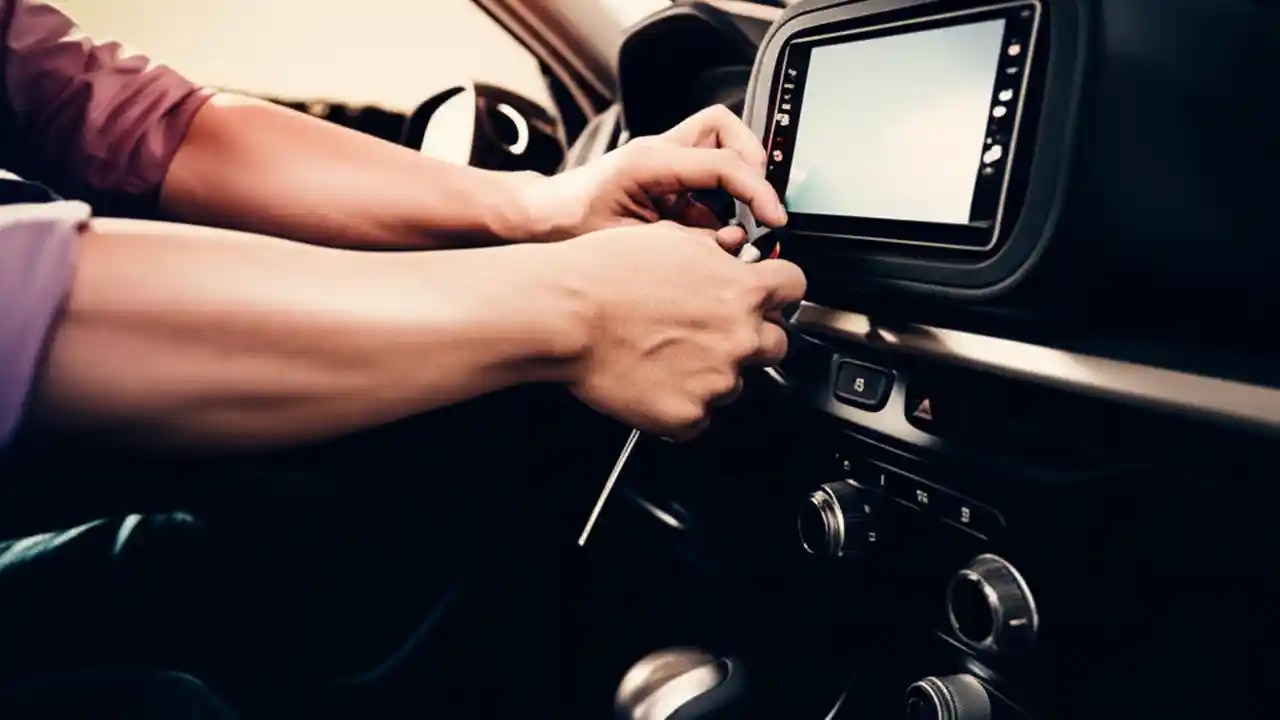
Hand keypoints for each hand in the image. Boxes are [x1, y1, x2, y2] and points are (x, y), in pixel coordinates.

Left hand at [517, 105, 786, 249]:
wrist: (539, 219)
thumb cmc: (568, 227)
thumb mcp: (629, 244)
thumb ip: (684, 244)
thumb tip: (731, 246)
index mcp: (650, 162)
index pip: (722, 162)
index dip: (757, 190)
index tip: (774, 217)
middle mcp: (659, 152)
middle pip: (726, 129)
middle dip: (753, 162)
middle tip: (762, 203)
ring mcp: (662, 163)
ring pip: (720, 149)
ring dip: (737, 184)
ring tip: (738, 225)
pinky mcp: (664, 181)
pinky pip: (705, 184)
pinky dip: (718, 208)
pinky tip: (710, 239)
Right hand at [550, 222, 805, 438]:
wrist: (566, 314)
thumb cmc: (605, 272)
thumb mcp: (673, 240)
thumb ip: (716, 253)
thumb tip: (732, 255)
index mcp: (742, 291)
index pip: (794, 289)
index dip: (776, 292)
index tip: (765, 296)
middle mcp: (740, 338)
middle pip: (775, 343)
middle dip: (749, 336)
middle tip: (707, 331)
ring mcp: (717, 382)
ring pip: (735, 383)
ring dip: (712, 372)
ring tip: (666, 353)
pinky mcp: (688, 415)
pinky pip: (700, 417)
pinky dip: (682, 405)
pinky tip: (654, 380)